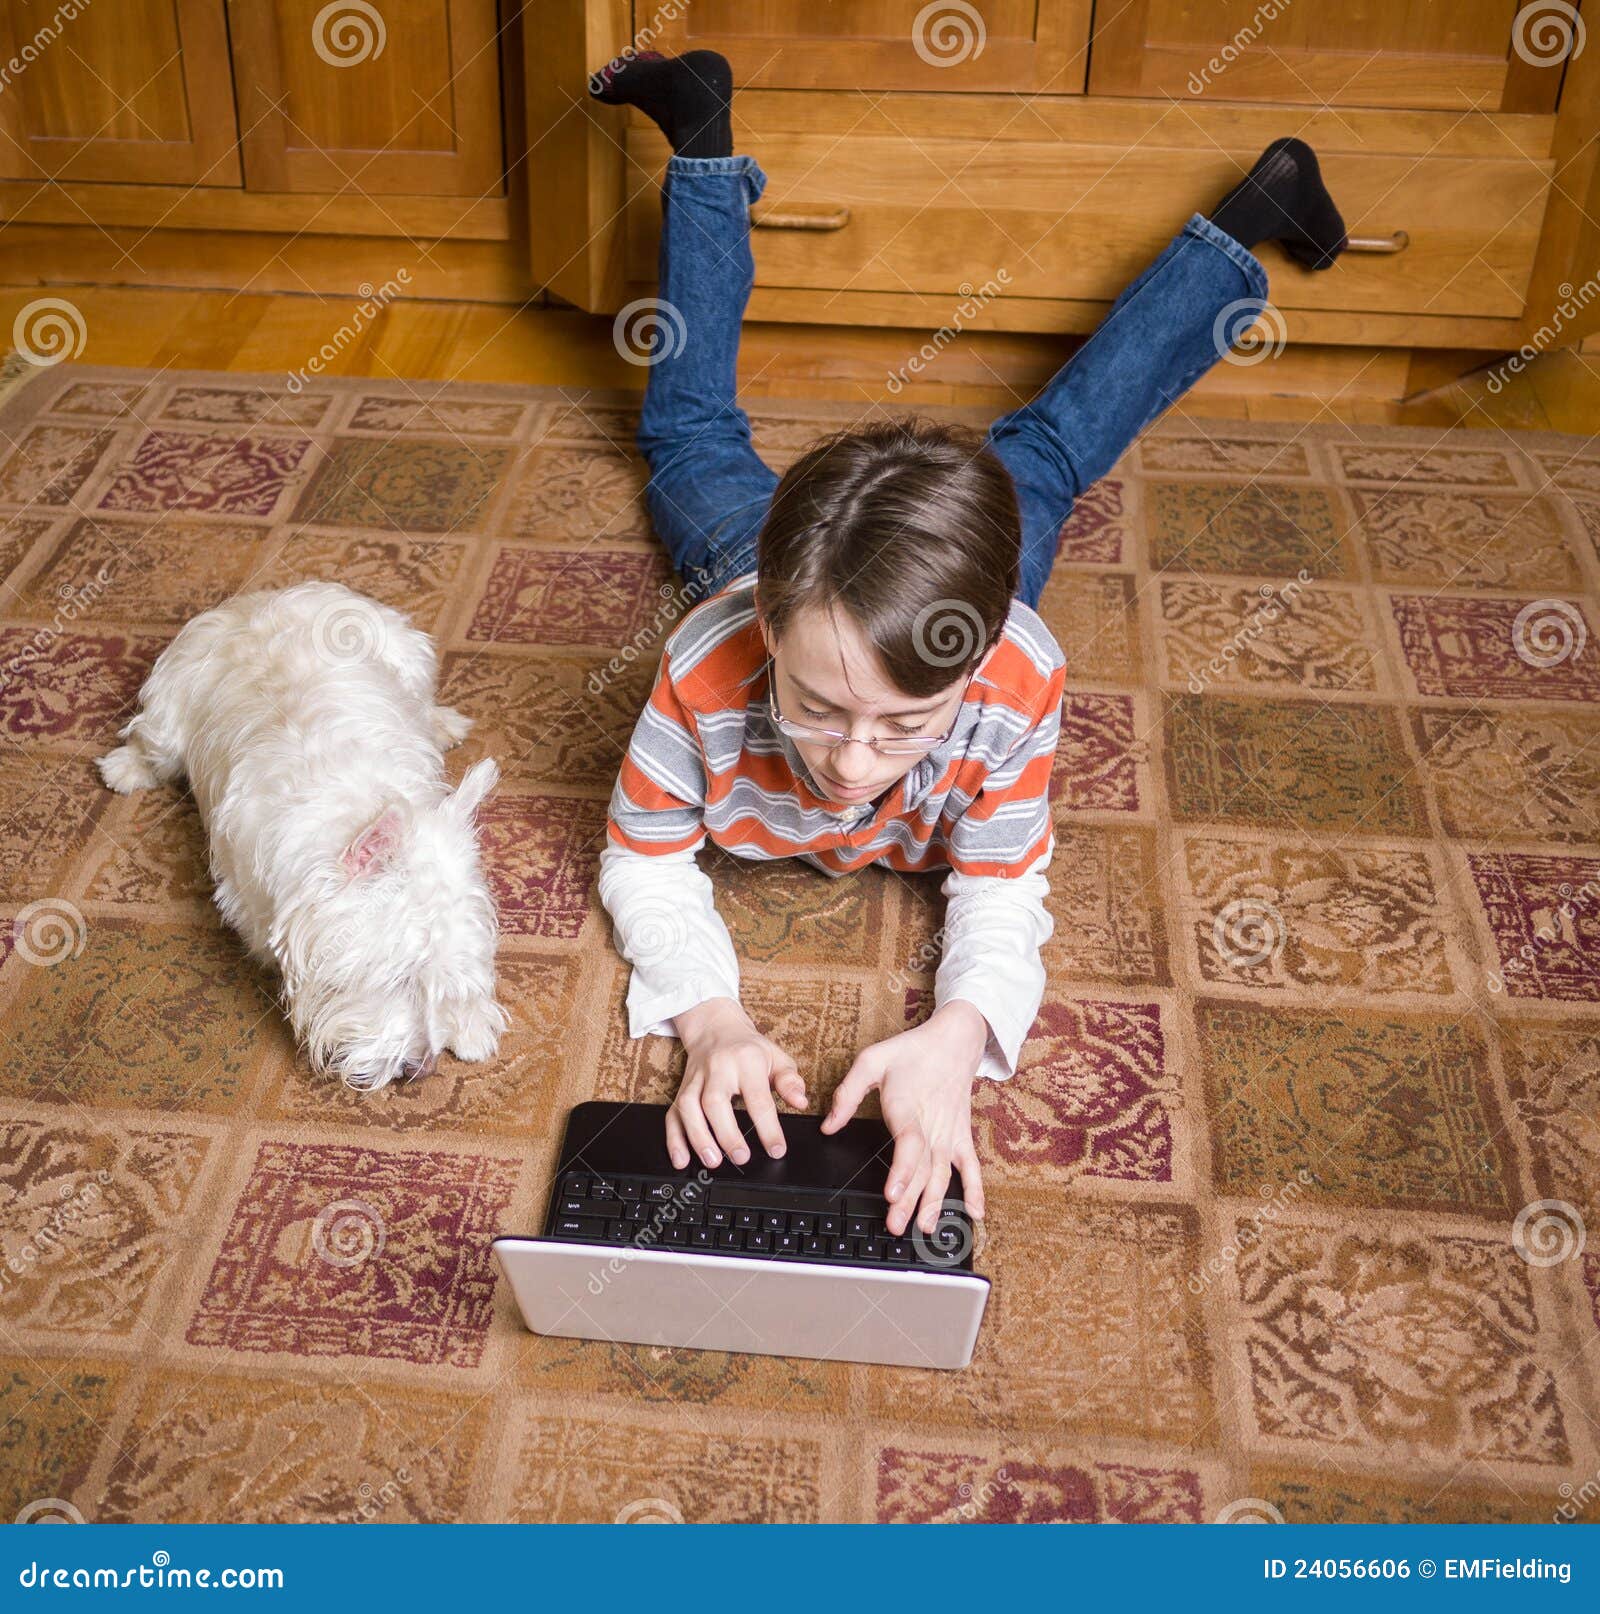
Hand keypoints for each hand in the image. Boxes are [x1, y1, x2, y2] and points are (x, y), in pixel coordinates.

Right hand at [668, 997, 806, 1169]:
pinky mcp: (681, 1089)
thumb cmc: (749, 1049)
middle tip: (741, 1157)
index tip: (776, 1149)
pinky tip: (681, 1159)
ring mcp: (695, 1079)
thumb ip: (790, 1081)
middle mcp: (717, 1069)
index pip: (757, 1097)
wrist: (715, 1028)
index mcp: (746, 1061)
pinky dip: (674, 1138)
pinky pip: (672, 1113)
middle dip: (726, 1133)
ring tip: (712, 1161)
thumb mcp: (777, 1057)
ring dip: (697, 1137)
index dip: (767, 1126)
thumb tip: (800, 1101)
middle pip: (715, 1101)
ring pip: (688, 1107)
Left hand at [821, 1001, 987, 1236]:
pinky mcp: (961, 1137)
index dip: (901, 1171)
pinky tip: (975, 1213)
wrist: (954, 1042)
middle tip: (897, 1225)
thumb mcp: (871, 1061)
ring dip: (935, 1203)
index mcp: (909, 1109)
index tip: (892, 1193)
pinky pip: (971, 1166)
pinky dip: (976, 1189)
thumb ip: (848, 1093)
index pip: (908, 1146)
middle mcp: (932, 1127)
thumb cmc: (911, 1052)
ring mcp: (949, 1135)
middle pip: (922, 1169)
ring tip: (925, 1227)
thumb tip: (829, 1125)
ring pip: (943, 1174)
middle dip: (910, 1201)